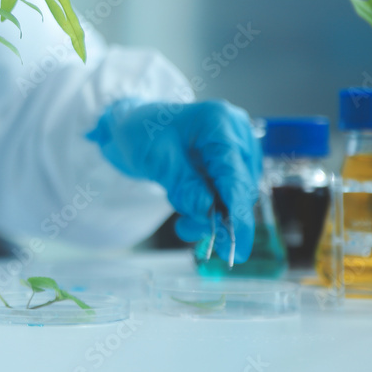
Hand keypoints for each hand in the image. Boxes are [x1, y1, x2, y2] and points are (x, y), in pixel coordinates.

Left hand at [86, 100, 260, 262]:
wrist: (133, 126)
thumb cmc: (142, 132)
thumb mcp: (157, 160)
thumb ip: (185, 186)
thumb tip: (208, 212)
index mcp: (219, 123)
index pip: (235, 176)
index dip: (238, 214)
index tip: (238, 247)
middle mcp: (235, 133)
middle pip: (239, 188)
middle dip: (215, 215)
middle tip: (185, 229)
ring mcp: (235, 147)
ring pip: (233, 195)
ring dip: (207, 211)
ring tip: (178, 207)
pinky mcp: (229, 161)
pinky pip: (226, 192)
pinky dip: (206, 203)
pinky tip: (184, 197)